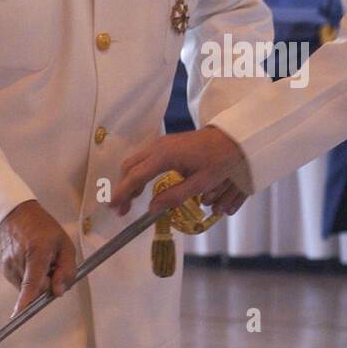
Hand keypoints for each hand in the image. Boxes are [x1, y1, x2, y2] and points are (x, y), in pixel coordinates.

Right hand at [0, 199, 76, 317]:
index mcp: (37, 251)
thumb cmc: (42, 228)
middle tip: (52, 265)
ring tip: (38, 259)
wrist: (16, 215)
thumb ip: (67, 270)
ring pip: (28, 288)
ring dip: (37, 280)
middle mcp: (19, 260)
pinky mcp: (4, 270)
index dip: (26, 299)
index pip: (31, 281)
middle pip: (37, 289)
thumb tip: (60, 292)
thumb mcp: (65, 244)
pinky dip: (28, 277)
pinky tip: (29, 261)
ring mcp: (8, 265)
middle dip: (47, 283)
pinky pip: (20, 283)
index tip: (20, 312)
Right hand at [110, 126, 249, 218]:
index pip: (135, 176)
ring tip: (131, 201)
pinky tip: (143, 187)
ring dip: (129, 181)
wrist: (233, 138)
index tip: (114, 208)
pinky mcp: (166, 144)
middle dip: (122, 188)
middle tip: (122, 209)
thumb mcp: (200, 183)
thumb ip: (174, 196)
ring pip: (135, 162)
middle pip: (129, 167)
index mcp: (164, 156)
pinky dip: (138, 173)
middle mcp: (158, 147)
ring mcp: (161, 143)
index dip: (122, 193)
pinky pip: (144, 159)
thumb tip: (151, 208)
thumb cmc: (219, 160)